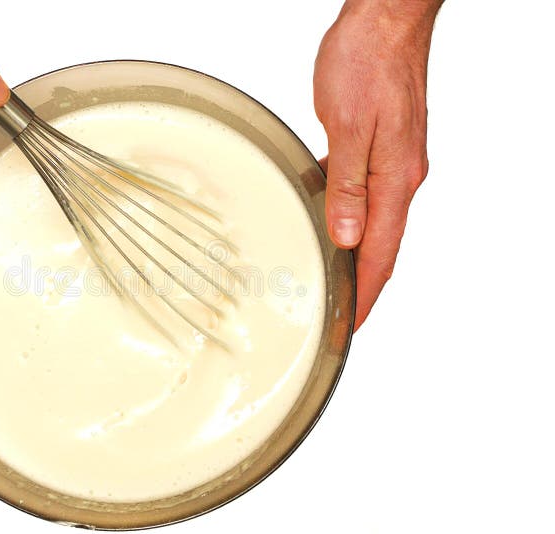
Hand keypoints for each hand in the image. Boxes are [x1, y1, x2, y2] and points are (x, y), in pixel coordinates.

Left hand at [314, 0, 440, 329]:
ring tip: (335, 280)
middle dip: (363, 284)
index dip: (366, 295)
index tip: (349, 325)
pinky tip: (331, 219)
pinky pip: (367, 193)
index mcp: (395, 179)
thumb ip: (348, 185)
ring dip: (357, 253)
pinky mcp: (383, 145)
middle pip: (382, 245)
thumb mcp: (348, 127)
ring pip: (375, 221)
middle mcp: (400, 176)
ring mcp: (394, 161)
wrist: (386, 18)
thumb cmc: (368, 61)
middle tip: (340, 314)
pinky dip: (351, 216)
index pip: (382, 254)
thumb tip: (349, 237)